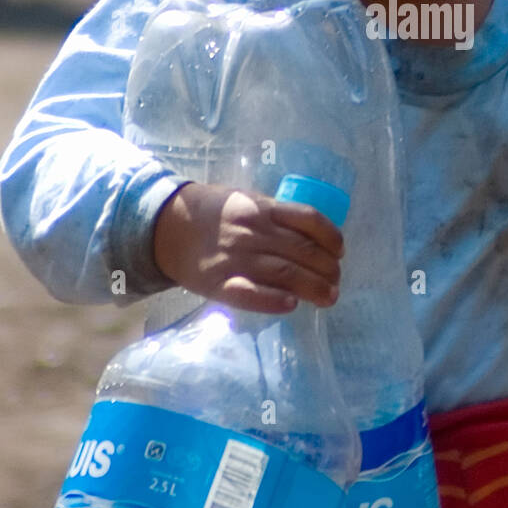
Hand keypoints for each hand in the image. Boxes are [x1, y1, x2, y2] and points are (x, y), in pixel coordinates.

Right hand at [152, 182, 343, 313]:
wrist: (166, 225)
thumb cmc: (213, 213)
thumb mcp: (246, 201)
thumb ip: (275, 216)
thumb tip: (313, 237)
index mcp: (261, 209)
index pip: (307, 219)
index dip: (330, 237)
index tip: (340, 252)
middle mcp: (252, 232)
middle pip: (302, 250)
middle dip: (327, 268)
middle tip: (337, 281)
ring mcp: (236, 258)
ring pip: (284, 272)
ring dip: (313, 286)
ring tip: (329, 297)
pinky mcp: (218, 283)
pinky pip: (249, 293)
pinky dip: (273, 300)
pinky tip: (291, 305)